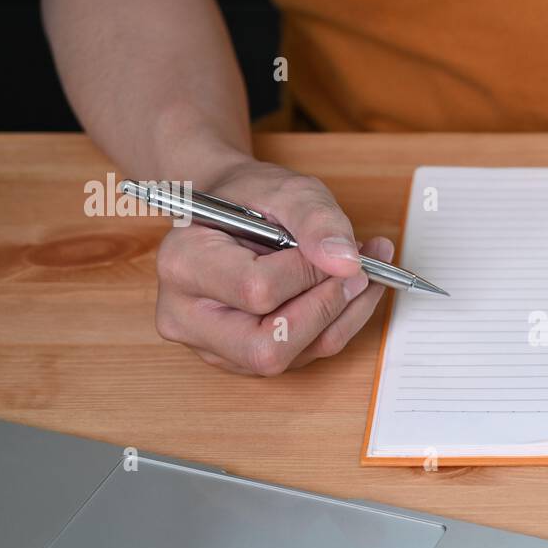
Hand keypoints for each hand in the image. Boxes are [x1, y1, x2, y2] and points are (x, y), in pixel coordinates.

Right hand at [152, 158, 393, 374]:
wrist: (229, 214)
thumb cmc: (249, 199)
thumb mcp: (285, 189)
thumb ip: (316, 219)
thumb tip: (346, 262)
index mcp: (182, 265)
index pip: (256, 291)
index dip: (308, 272)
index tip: (334, 249)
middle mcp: (187, 317)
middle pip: (267, 348)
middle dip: (326, 309)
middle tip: (360, 271)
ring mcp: (214, 346)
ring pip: (292, 357)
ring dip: (344, 315)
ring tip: (364, 270)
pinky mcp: (244, 359)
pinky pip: (303, 356)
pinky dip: (339, 323)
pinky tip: (350, 288)